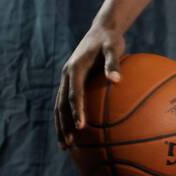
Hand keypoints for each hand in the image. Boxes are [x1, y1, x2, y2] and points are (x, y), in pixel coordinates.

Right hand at [54, 23, 125, 148]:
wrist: (101, 29)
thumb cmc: (110, 39)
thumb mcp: (114, 46)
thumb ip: (113, 62)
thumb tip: (116, 80)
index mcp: (75, 68)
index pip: (74, 93)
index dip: (77, 110)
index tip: (81, 126)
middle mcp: (67, 75)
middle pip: (61, 104)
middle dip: (63, 125)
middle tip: (68, 144)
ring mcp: (67, 79)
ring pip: (59, 106)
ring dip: (61, 126)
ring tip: (65, 145)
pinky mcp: (71, 82)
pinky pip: (66, 103)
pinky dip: (66, 118)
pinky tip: (74, 132)